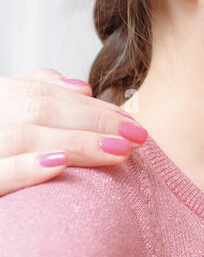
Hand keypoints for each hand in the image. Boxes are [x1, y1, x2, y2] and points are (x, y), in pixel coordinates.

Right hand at [0, 67, 147, 194]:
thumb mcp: (9, 114)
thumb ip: (38, 97)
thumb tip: (83, 88)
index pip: (42, 94)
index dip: (89, 106)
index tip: (130, 120)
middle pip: (39, 111)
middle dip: (94, 121)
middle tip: (138, 136)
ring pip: (23, 136)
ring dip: (76, 142)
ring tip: (120, 151)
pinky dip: (26, 168)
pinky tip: (60, 164)